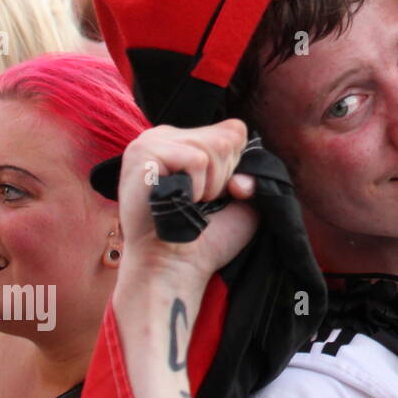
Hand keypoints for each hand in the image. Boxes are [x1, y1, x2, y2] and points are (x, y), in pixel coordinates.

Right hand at [117, 120, 258, 286]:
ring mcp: (151, 141)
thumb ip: (253, 173)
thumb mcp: (243, 199)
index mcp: (186, 140)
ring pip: (215, 146)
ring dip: (211, 184)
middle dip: (224, 177)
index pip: (235, 130)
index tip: (218, 194)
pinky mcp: (144, 154)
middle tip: (200, 202)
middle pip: (228, 137)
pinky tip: (178, 201)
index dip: (236, 167)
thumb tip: (242, 171)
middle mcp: (166, 134)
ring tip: (189, 202)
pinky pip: (196, 159)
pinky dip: (197, 187)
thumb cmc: (207, 238)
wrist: (176, 266)